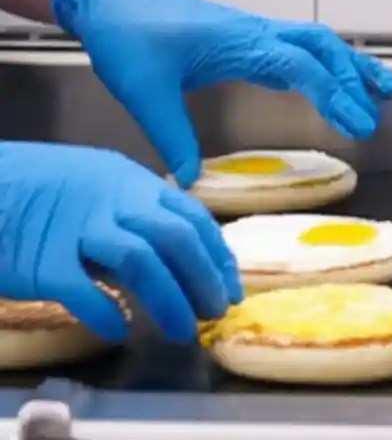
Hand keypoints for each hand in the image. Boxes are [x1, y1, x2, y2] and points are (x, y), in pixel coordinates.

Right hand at [0, 142, 240, 341]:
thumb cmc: (41, 191)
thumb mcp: (98, 187)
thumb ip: (136, 215)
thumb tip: (181, 259)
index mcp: (130, 180)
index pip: (191, 217)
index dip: (216, 256)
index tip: (229, 287)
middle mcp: (111, 199)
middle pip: (176, 238)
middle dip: (204, 279)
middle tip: (215, 311)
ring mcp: (77, 229)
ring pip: (141, 261)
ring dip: (170, 301)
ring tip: (183, 331)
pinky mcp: (44, 261)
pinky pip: (85, 292)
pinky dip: (108, 314)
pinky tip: (119, 330)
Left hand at [50, 0, 391, 186]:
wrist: (111, 1)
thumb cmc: (128, 38)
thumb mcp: (145, 94)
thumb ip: (172, 137)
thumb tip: (190, 181)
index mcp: (239, 42)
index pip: (302, 67)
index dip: (334, 95)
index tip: (358, 123)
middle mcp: (256, 33)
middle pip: (324, 47)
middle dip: (356, 78)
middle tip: (380, 110)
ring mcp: (256, 32)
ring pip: (319, 42)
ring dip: (352, 64)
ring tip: (384, 89)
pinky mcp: (249, 38)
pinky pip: (302, 47)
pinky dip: (329, 63)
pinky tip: (336, 82)